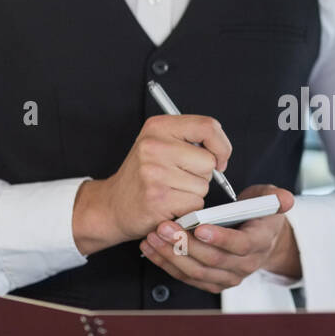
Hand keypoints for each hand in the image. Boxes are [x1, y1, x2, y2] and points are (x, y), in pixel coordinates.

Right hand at [72, 114, 232, 255]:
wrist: (112, 205)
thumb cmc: (142, 175)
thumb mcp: (159, 143)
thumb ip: (190, 140)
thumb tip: (222, 153)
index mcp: (158, 127)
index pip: (208, 126)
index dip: (222, 146)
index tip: (219, 158)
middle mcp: (154, 146)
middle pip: (209, 161)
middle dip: (202, 174)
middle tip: (179, 178)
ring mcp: (155, 172)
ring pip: (203, 185)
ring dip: (193, 193)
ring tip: (170, 190)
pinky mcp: (158, 198)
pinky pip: (195, 204)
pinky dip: (187, 208)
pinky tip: (168, 204)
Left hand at [139, 184, 298, 294]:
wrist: (260, 241)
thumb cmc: (259, 217)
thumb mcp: (269, 202)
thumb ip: (275, 198)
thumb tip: (285, 199)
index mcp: (259, 244)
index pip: (240, 246)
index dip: (220, 238)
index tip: (199, 228)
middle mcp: (244, 266)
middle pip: (212, 261)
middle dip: (186, 244)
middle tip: (164, 227)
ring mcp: (227, 277)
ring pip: (196, 272)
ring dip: (171, 255)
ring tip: (152, 237)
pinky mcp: (211, 282)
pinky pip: (186, 276)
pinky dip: (166, 263)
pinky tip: (151, 249)